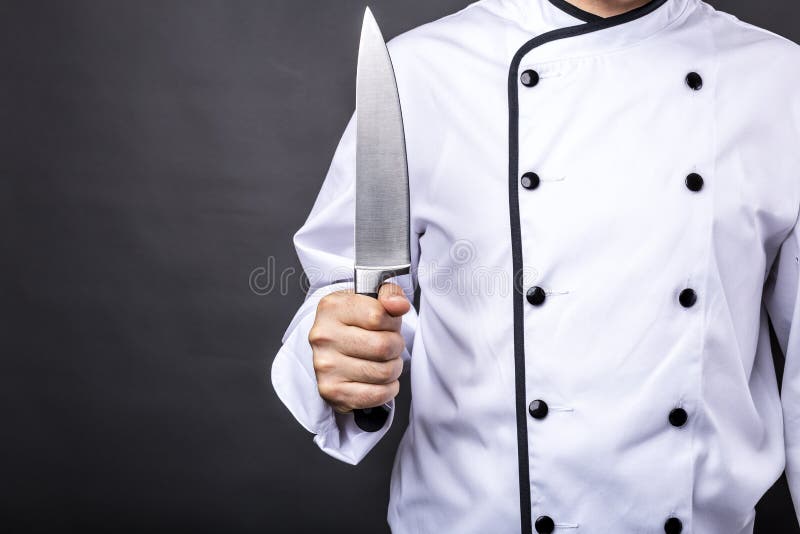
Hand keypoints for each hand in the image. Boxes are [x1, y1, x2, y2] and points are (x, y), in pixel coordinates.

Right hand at [309, 282, 410, 414]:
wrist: (332, 347)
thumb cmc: (355, 322)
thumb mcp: (371, 298)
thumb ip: (390, 293)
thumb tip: (399, 305)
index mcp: (331, 307)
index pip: (379, 315)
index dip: (393, 321)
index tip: (388, 323)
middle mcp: (323, 336)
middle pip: (383, 346)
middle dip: (396, 346)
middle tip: (389, 345)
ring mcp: (324, 366)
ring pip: (383, 372)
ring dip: (393, 368)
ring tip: (383, 361)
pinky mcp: (331, 391)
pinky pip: (376, 395)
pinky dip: (387, 389)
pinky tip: (379, 380)